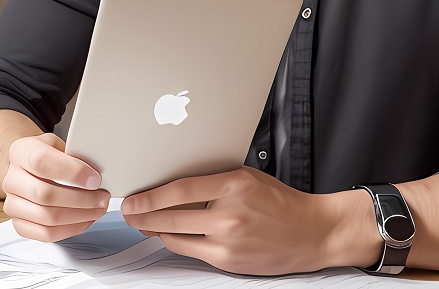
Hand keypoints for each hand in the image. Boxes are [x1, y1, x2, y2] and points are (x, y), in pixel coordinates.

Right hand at [2, 133, 109, 241]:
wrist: (28, 168)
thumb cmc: (49, 155)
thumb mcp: (59, 143)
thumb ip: (74, 153)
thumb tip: (98, 169)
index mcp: (21, 151)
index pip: (41, 162)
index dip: (71, 172)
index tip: (95, 179)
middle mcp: (11, 179)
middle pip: (45, 195)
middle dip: (81, 199)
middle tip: (103, 197)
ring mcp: (12, 205)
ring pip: (47, 218)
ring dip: (79, 216)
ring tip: (98, 209)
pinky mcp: (19, 224)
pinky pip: (45, 234)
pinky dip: (70, 229)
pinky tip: (86, 219)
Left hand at [121, 166, 379, 274]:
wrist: (310, 232)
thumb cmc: (280, 200)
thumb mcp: (248, 176)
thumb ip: (214, 179)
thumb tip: (176, 183)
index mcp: (234, 185)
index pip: (180, 191)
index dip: (151, 196)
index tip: (133, 197)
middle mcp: (229, 215)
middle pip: (172, 217)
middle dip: (143, 215)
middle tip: (128, 211)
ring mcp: (228, 242)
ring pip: (177, 237)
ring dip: (154, 230)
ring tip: (142, 222)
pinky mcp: (228, 262)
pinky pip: (191, 251)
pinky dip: (176, 241)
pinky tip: (167, 234)